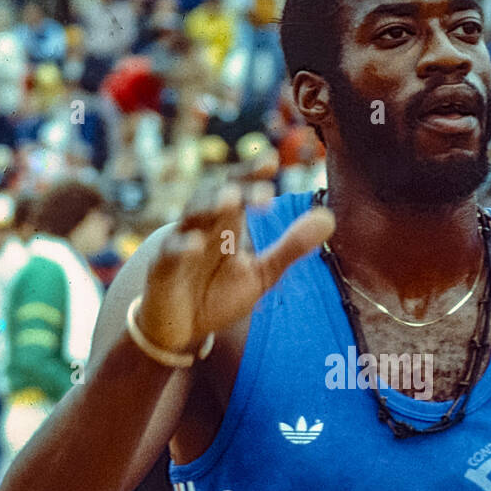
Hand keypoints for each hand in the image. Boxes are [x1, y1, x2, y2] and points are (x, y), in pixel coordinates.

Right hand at [138, 186, 334, 355]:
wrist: (181, 330)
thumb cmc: (217, 295)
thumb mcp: (261, 273)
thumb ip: (291, 247)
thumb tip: (329, 217)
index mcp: (227, 224)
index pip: (238, 189)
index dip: (251, 174)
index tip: (271, 160)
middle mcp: (202, 228)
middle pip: (215, 196)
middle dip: (237, 188)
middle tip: (264, 190)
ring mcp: (179, 246)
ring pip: (191, 217)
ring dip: (209, 206)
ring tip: (231, 199)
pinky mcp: (161, 271)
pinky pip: (169, 255)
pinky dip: (180, 248)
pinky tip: (195, 245)